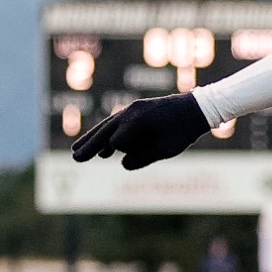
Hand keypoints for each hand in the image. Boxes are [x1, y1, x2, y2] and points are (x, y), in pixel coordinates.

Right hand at [71, 93, 209, 169]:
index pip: (117, 143)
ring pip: (107, 127)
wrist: (196, 108)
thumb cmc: (183, 131)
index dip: (126, 152)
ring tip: (77, 152)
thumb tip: (122, 163)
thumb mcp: (165, 150)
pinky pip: (117, 125)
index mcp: (137, 121)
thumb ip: (142, 158)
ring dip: (93, 140)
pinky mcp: (136, 112)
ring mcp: (131, 111)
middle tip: (75, 158)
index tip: (145, 150)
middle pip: (104, 132)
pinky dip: (109, 136)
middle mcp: (130, 113)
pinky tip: (105, 151)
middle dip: (89, 146)